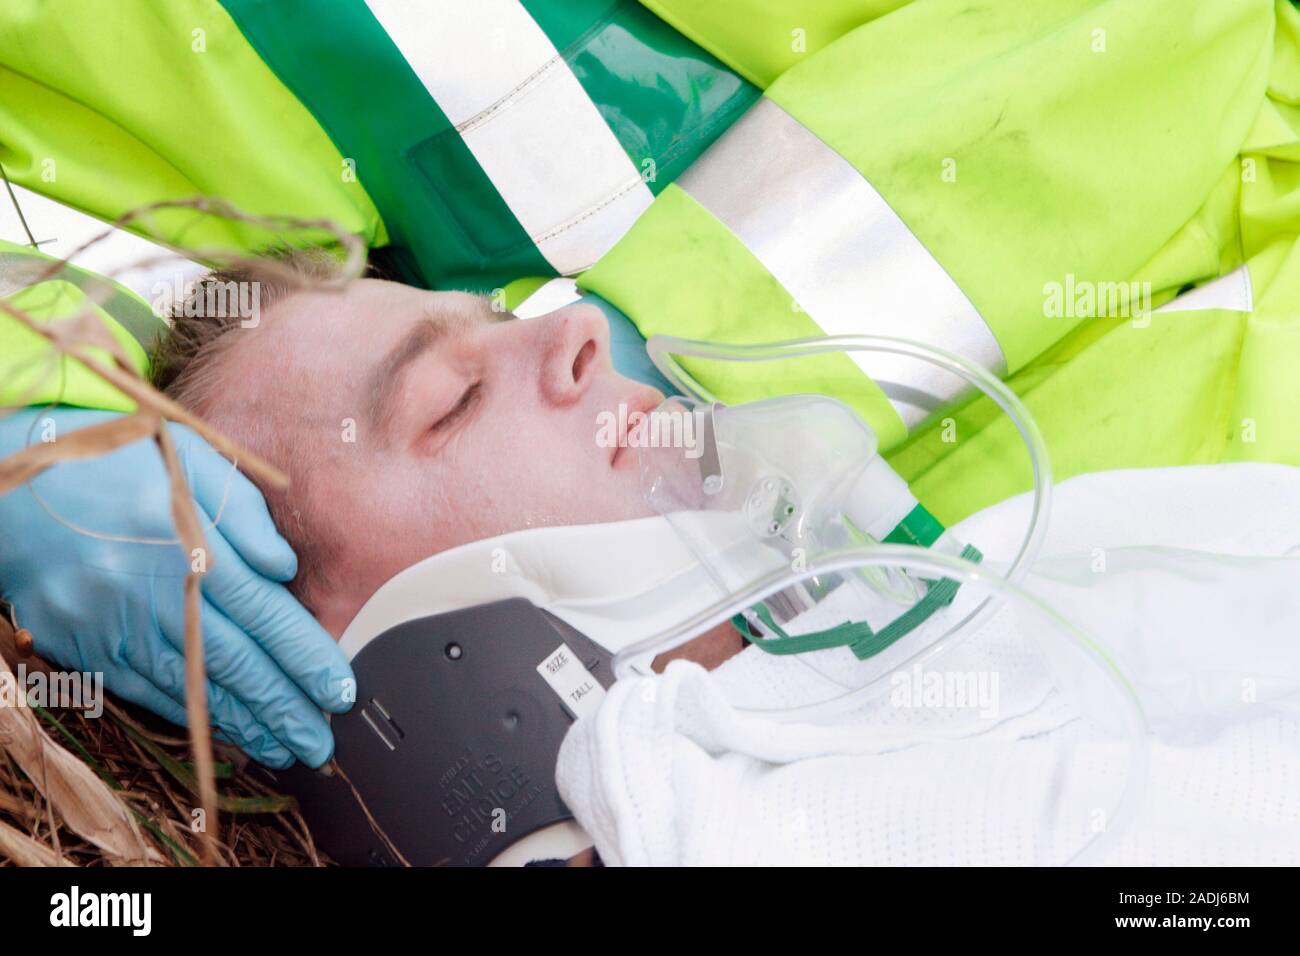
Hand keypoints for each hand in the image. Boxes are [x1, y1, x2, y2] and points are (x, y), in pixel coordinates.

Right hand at [0, 407, 354, 766]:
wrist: (14, 482)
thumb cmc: (118, 464)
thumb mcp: (193, 461)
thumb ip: (246, 516)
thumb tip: (285, 571)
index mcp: (189, 539)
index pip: (263, 612)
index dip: (305, 657)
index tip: (338, 691)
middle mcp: (152, 589)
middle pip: (233, 662)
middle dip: (283, 708)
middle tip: (321, 742)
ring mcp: (115, 623)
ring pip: (191, 686)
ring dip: (243, 724)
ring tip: (284, 747)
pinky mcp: (85, 644)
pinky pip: (147, 690)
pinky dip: (191, 715)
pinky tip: (224, 731)